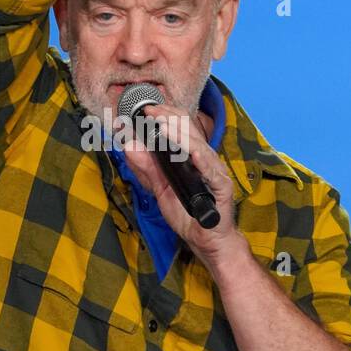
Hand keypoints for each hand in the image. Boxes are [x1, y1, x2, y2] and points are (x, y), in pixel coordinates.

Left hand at [119, 104, 244, 266]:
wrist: (207, 241)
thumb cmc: (188, 214)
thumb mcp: (160, 190)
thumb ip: (146, 169)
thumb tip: (129, 146)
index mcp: (192, 156)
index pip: (181, 127)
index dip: (164, 115)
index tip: (144, 110)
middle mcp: (205, 159)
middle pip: (190, 130)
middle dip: (169, 117)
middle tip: (150, 111)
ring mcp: (214, 171)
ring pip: (198, 146)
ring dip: (179, 134)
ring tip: (162, 124)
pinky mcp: (221, 186)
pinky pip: (210, 169)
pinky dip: (199, 158)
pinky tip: (189, 151)